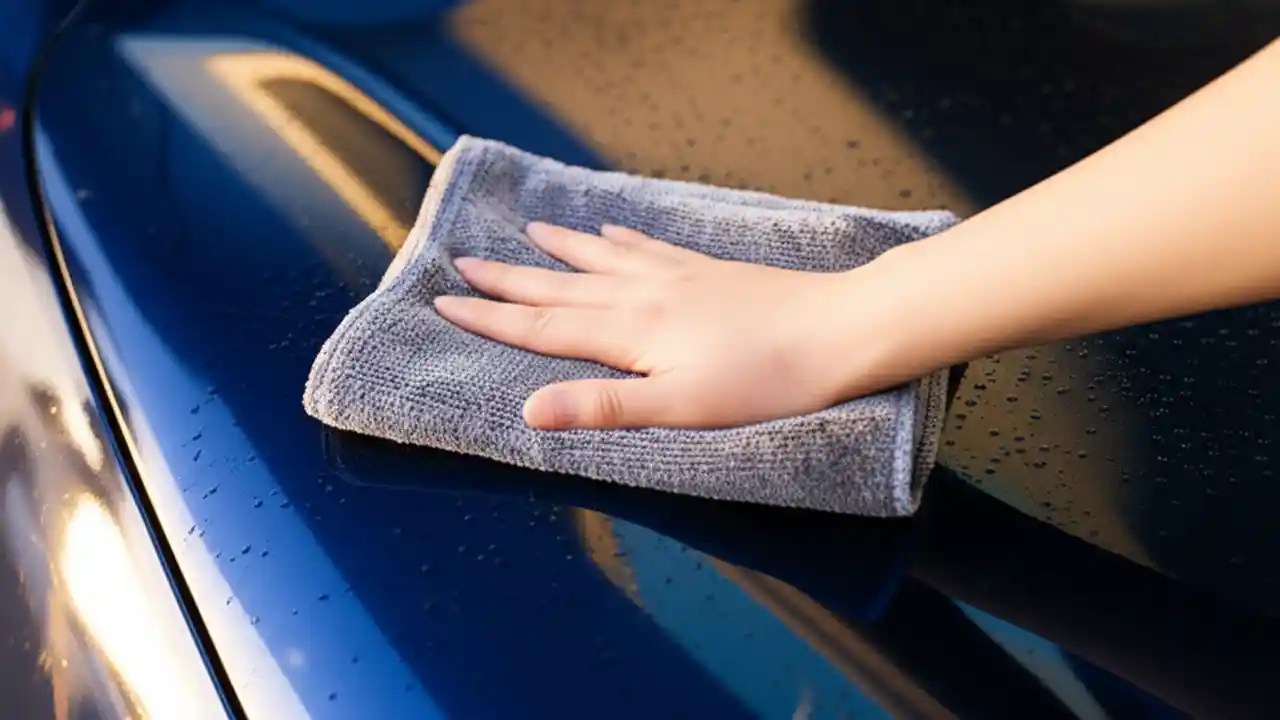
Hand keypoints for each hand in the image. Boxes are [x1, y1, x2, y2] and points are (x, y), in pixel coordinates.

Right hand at [434, 222, 897, 429]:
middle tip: (461, 262)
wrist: (837, 330)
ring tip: (527, 231)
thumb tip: (527, 412)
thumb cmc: (763, 381)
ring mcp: (675, 278)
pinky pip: (648, 248)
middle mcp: (642, 296)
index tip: (444, 303)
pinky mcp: (706, 272)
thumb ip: (603, 408)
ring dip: (558, 250)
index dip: (490, 320)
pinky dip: (619, 240)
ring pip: (600, 260)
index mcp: (629, 334)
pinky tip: (611, 231)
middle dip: (508, 280)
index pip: (542, 328)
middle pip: (560, 289)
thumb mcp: (680, 408)